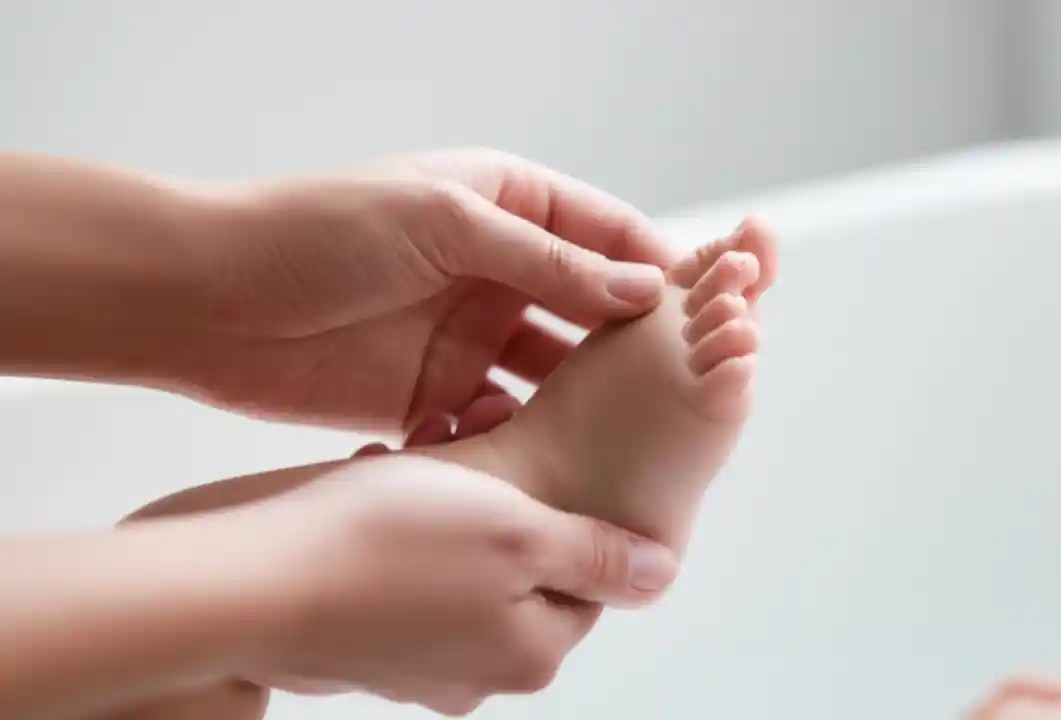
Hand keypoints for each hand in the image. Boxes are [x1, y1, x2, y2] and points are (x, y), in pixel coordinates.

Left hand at [175, 149, 676, 434]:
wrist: (207, 300)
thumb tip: (641, 290)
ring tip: (627, 442)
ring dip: (586, 406)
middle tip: (685, 393)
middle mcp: (498, 271)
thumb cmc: (318, 232)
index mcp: (506, 205)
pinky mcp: (435, 395)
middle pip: (593, 312)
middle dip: (637, 351)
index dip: (661, 273)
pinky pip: (500, 422)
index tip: (714, 315)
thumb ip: (547, 259)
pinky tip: (535, 461)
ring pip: (554, 376)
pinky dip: (519, 441)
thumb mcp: (446, 223)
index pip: (609, 236)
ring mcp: (469, 336)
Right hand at [243, 454, 676, 713]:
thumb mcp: (518, 530)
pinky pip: (405, 577)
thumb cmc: (390, 545)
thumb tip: (659, 573)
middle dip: (501, 496)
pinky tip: (375, 484)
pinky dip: (399, 527)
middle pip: (521, 567)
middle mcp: (479, 676)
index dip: (567, 506)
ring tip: (418, 452)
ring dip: (448, 501)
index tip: (535, 454)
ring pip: (460, 562)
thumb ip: (595, 555)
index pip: (588, 580)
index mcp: (532, 652)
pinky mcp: (364, 649)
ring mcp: (417, 670)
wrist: (251, 582)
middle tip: (473, 435)